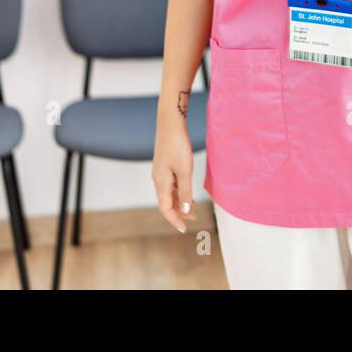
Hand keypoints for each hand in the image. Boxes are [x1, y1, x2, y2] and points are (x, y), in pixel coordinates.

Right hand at [152, 115, 196, 232]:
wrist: (170, 122)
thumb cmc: (177, 145)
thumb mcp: (184, 170)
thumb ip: (185, 191)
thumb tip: (184, 210)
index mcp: (160, 182)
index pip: (165, 208)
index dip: (174, 220)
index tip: (184, 229)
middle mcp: (158, 178)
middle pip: (166, 202)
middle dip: (179, 212)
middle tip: (193, 218)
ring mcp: (160, 171)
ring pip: (168, 193)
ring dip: (179, 201)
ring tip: (193, 207)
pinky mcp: (165, 164)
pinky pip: (170, 183)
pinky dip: (179, 191)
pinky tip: (187, 190)